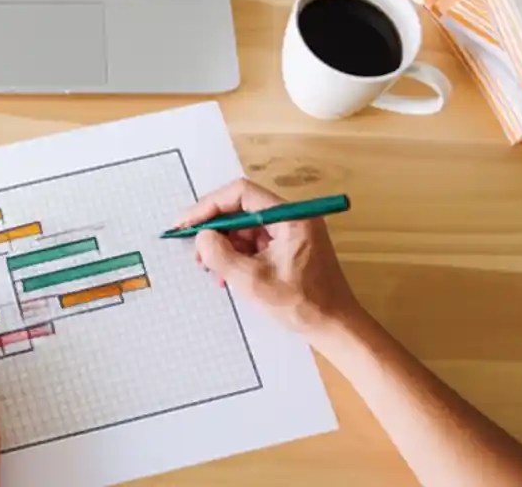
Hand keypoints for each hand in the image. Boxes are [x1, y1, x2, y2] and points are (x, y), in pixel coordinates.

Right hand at [176, 178, 363, 342]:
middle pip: (241, 209)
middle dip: (214, 228)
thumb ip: (221, 255)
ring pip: (244, 227)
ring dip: (223, 245)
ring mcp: (290, 232)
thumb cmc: (302, 305)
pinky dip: (236, 255)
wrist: (335, 327)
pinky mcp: (288, 247)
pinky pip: (254, 243)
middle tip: (194, 249)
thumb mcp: (253, 281)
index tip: (186, 224)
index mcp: (290, 217)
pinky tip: (226, 274)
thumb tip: (201, 236)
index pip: (241, 194)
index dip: (209, 206)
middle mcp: (292, 218)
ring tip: (209, 267)